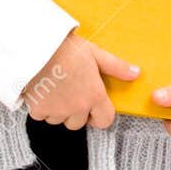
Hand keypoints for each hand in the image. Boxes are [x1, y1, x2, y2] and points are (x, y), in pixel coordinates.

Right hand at [22, 31, 139, 130]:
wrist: (35, 46)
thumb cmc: (66, 47)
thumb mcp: (95, 53)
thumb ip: (116, 66)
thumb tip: (136, 73)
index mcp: (94, 95)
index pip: (105, 121)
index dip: (99, 114)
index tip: (93, 103)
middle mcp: (77, 107)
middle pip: (79, 123)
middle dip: (75, 111)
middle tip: (70, 89)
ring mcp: (57, 111)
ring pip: (59, 120)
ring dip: (58, 110)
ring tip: (55, 87)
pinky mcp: (38, 111)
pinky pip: (42, 116)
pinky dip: (41, 107)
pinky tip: (42, 89)